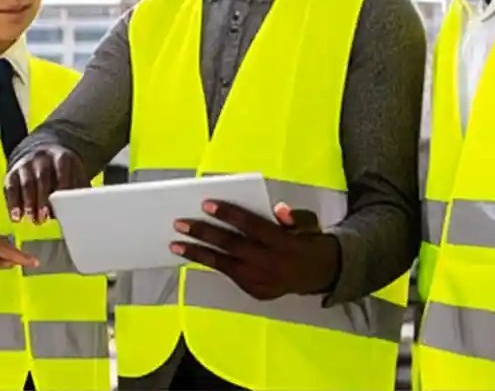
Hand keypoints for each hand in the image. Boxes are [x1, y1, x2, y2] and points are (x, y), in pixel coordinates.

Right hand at [3, 144, 87, 223]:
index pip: (61, 170)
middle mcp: (42, 158)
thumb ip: (78, 189)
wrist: (43, 154)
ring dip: (27, 203)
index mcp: (61, 157)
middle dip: (42, 198)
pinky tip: (16, 217)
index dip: (61, 186)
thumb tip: (83, 209)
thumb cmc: (64, 172)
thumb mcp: (75, 173)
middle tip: (43, 217)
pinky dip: (12, 203)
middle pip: (41, 177)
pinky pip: (10, 187)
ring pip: (25, 182)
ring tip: (31, 219)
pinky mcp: (12, 172)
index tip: (62, 203)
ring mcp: (25, 164)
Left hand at [170, 200, 339, 300]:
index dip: (229, 214)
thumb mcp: (307, 225)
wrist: (318, 275)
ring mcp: (259, 280)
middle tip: (180, 224)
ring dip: (197, 253)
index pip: (251, 226)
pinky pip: (227, 273)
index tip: (206, 204)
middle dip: (204, 234)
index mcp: (283, 243)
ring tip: (175, 244)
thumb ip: (293, 217)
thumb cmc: (306, 241)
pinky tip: (192, 254)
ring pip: (223, 264)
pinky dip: (209, 263)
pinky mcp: (253, 290)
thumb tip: (279, 210)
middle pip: (231, 245)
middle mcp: (269, 263)